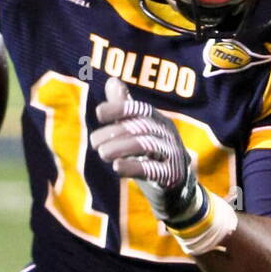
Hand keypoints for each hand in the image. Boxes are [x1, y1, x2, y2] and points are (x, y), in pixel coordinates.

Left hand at [90, 77, 199, 223]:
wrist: (176, 190)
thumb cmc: (153, 157)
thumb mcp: (138, 133)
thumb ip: (126, 110)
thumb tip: (112, 81)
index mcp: (160, 121)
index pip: (141, 110)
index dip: (120, 109)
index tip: (99, 113)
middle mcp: (168, 135)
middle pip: (141, 127)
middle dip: (115, 132)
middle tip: (93, 142)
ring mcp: (172, 155)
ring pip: (146, 146)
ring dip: (120, 147)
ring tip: (101, 153)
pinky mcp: (171, 176)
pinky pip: (152, 170)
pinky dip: (133, 168)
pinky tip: (117, 168)